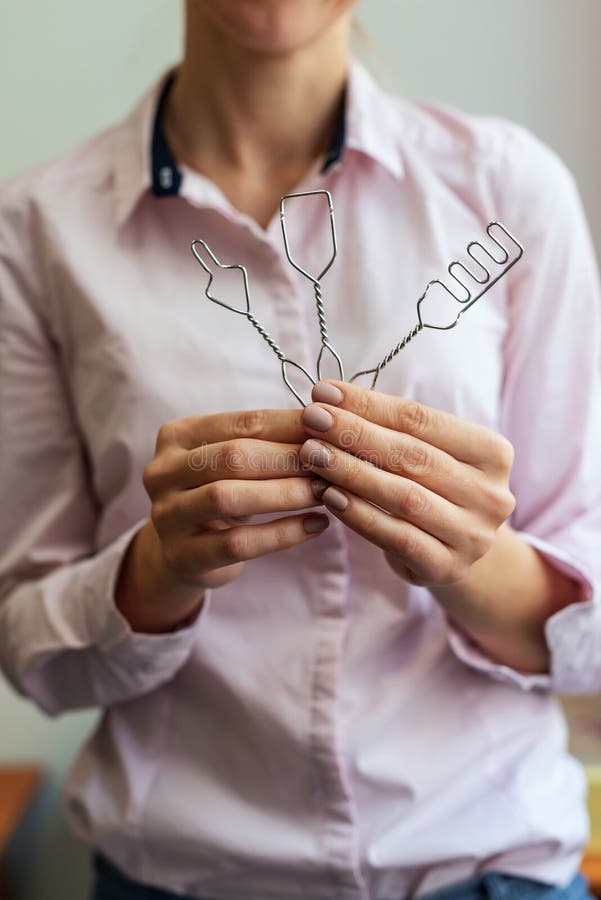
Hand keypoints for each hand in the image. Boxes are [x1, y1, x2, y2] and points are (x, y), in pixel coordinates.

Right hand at [117, 409, 327, 631]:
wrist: (184, 550)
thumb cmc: (222, 491)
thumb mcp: (236, 461)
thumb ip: (270, 440)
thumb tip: (329, 421)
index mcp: (177, 435)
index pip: (243, 423)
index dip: (291, 426)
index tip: (332, 431)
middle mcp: (162, 472)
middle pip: (233, 457)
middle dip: (289, 459)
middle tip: (331, 464)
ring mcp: (166, 515)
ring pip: (228, 498)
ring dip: (285, 494)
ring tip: (325, 493)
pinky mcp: (181, 556)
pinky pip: (237, 544)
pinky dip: (282, 534)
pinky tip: (316, 525)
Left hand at [299, 381, 514, 586]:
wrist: (456, 551)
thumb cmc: (433, 488)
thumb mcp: (426, 452)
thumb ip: (390, 428)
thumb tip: (329, 399)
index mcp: (493, 452)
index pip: (421, 419)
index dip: (369, 404)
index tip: (324, 391)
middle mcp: (491, 494)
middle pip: (413, 456)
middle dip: (355, 434)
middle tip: (312, 419)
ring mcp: (473, 535)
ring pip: (404, 496)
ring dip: (351, 472)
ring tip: (312, 454)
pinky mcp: (448, 567)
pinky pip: (397, 537)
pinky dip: (359, 515)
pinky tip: (329, 496)